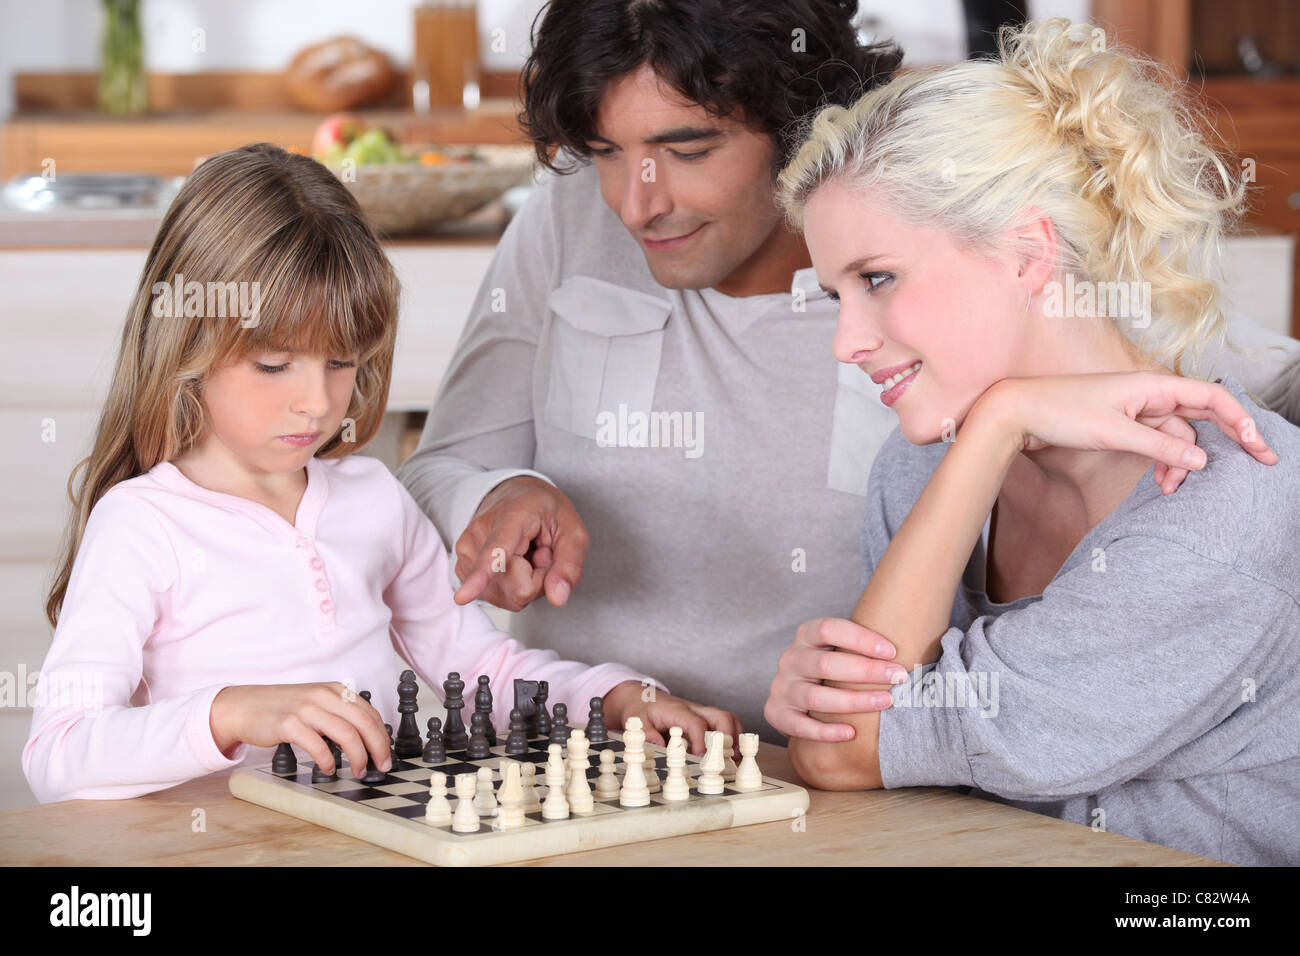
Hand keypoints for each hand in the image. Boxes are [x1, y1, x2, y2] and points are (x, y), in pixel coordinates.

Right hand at [210, 682, 389, 777]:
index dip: (382, 735)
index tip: (386, 753)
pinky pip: (317, 745)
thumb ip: (338, 714)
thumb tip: (366, 738)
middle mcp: (323, 696)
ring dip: (358, 757)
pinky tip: (330, 769)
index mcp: (334, 690)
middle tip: (382, 765)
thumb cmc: (282, 708)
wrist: (245, 706)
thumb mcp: (316, 702)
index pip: (369, 713)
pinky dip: (328, 761)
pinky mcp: (288, 724)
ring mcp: (306, 709)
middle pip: (363, 723)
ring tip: (359, 771)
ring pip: (346, 734)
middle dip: (378, 747)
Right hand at [453, 476, 588, 610]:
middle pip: (518, 588)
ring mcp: (466, 554)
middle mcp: (479, 535)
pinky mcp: (462, 570)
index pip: (496, 552)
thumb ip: (570, 564)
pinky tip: (513, 563)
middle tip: (539, 551)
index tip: (462, 597)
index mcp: (511, 518)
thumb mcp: (573, 530)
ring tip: (526, 554)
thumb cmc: (545, 511)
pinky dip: (513, 587)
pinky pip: (499, 598)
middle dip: (539, 578)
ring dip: (525, 583)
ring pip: (509, 596)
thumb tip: (557, 599)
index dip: (480, 576)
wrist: (514, 496)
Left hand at [602, 681, 742, 756]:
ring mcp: (702, 715)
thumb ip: (646, 734)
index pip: (696, 723)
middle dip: (729, 737)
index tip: (702, 756)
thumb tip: (659, 746)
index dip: (702, 740)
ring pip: (728, 719)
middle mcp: (695, 710)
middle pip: (721, 716)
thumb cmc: (642, 710)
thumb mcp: (637, 721)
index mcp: (677, 711)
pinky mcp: (706, 721)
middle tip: (728, 758)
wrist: (643, 698)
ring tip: (736, 759)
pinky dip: (734, 739)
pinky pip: (727, 725)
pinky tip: (732, 756)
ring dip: (736, 738)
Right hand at [765, 617, 903, 741]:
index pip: (829, 629)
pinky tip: (851, 733)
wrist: (795, 695)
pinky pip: (800, 725)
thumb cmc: (832, 668)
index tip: (892, 651)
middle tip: (899, 677)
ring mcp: (782, 687)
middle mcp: (791, 659)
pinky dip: (826, 731)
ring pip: (815, 696)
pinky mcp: (777, 713)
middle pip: (825, 664)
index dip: (861, 639)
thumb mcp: (839, 648)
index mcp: (806, 636)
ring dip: (853, 700)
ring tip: (885, 702)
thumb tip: (914, 644)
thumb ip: (862, 645)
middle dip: (866, 671)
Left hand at [977, 372, 1277, 494]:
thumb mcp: (1115, 432)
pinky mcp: (1123, 424)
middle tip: (1257, 465)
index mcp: (1153, 384)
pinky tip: (1162, 482)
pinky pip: (1157, 442)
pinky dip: (1164, 461)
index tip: (1259, 448)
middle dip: (1227, 441)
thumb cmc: (1061, 412)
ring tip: (1173, 489)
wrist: (1018, 412)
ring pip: (1178, 435)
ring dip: (1182, 462)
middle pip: (1203, 415)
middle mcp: (1150, 392)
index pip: (1212, 398)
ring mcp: (1137, 409)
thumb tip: (1200, 460)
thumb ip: (1159, 446)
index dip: (1241, 421)